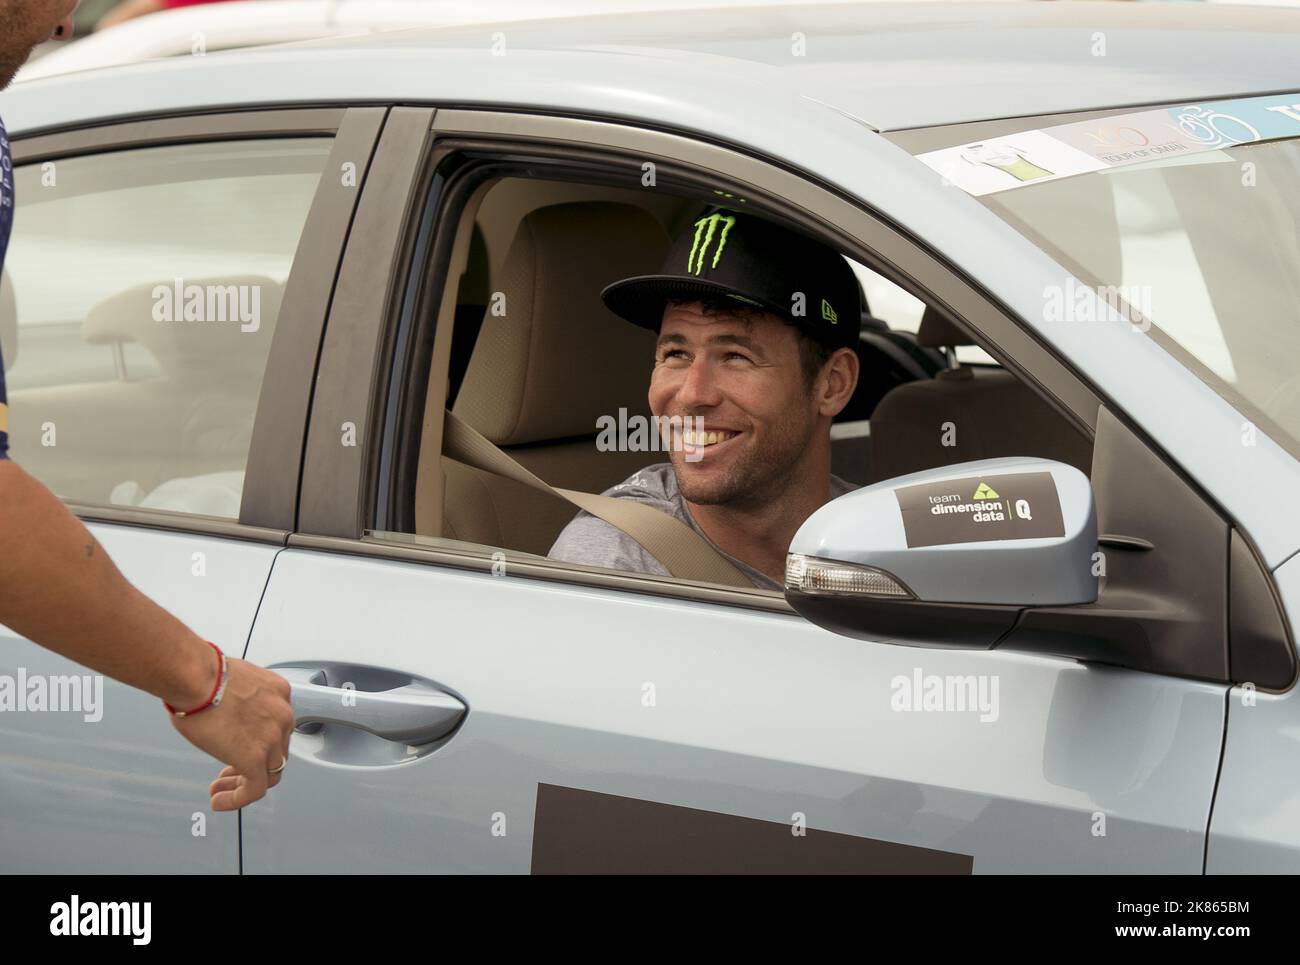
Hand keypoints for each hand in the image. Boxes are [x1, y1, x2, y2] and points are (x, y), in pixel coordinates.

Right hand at [169, 657, 294, 810]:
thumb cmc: (202, 675)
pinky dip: (238, 799)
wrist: (196, 677)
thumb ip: (239, 702)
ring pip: (269, 773)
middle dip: (252, 764)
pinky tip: (220, 801)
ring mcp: (272, 737)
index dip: (259, 742)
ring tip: (221, 790)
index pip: (277, 727)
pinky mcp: (255, 758)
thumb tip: (225, 714)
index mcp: (278, 693)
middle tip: (228, 773)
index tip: (238, 747)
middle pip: (276, 751)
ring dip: (243, 783)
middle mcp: (282, 715)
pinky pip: (254, 789)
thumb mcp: (233, 683)